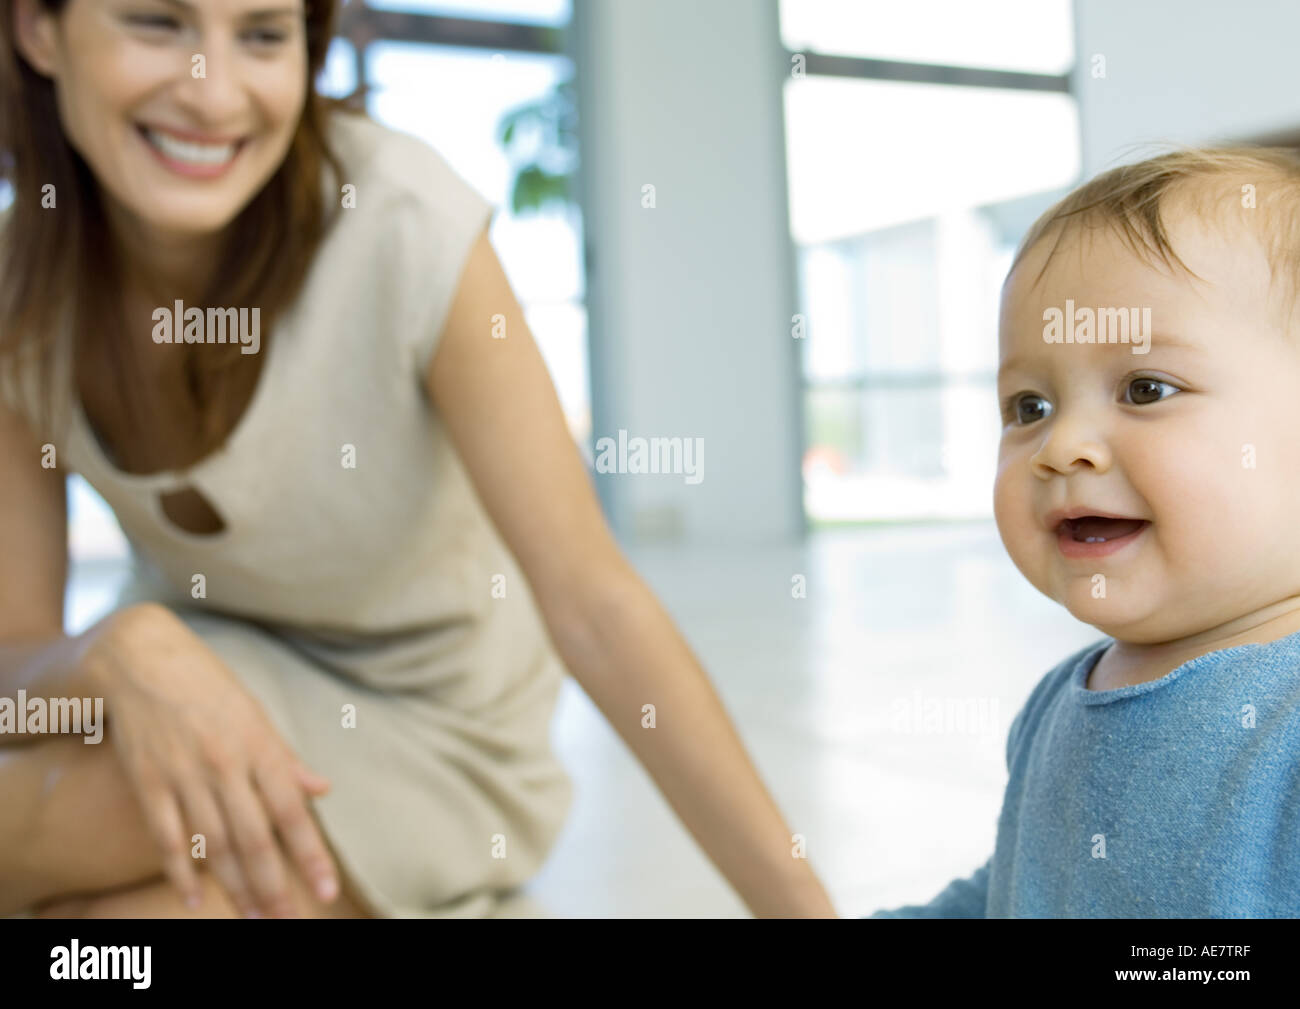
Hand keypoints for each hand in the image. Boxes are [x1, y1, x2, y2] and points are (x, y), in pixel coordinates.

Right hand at [83, 603, 339, 917]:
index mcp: (259, 746)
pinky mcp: (147, 782)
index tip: (328, 891)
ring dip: (235, 888)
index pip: (292, 812)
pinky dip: (182, 872)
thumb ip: (285, 758)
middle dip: (273, 887)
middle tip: (287, 921)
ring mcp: (183, 775)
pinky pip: (167, 838)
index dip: (311, 856)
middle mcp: (224, 764)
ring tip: (254, 918)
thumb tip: (322, 789)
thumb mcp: (256, 713)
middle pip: (253, 839)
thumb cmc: (208, 685)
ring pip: (214, 846)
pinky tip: (196, 899)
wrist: (141, 656)